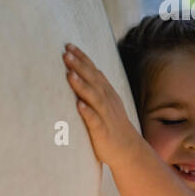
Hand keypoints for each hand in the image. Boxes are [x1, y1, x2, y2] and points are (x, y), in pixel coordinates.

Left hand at [63, 42, 145, 167]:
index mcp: (105, 92)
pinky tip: (79, 106)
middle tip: (66, 54)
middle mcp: (106, 100)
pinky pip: (95, 120)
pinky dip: (88, 112)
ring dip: (81, 85)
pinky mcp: (102, 131)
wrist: (128, 150)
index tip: (68, 46)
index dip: (82, 58)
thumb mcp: (105, 102)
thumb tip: (80, 70)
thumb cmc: (112, 124)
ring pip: (93, 97)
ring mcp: (105, 115)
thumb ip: (94, 86)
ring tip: (69, 75)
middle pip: (92, 80)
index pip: (93, 71)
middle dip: (79, 66)